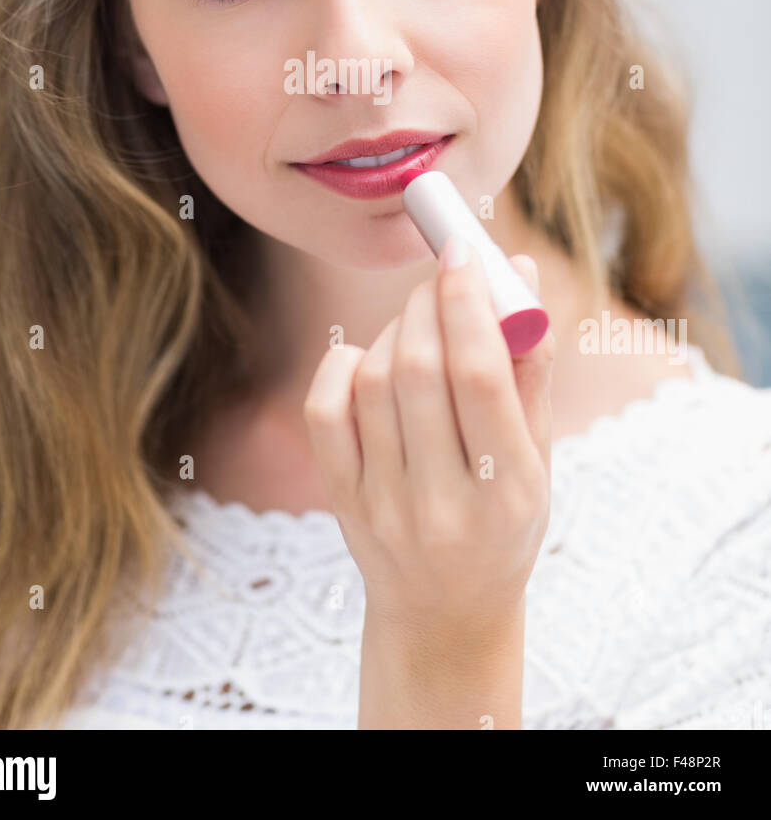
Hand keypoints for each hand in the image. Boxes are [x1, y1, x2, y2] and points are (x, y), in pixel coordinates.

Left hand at [303, 237, 553, 636]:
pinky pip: (325, 410)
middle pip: (418, 370)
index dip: (467, 301)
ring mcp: (383, 505)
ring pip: (372, 382)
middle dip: (427, 303)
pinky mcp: (341, 500)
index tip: (464, 251)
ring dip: (393, 331)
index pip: (478, 376)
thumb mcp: (539, 459)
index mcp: (507, 491)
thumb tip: (521, 270)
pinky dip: (344, 364)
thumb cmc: (504, 522)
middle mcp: (441, 503)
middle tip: (442, 277)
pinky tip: (367, 359)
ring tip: (417, 328)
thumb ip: (531, 366)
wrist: (446, 614)